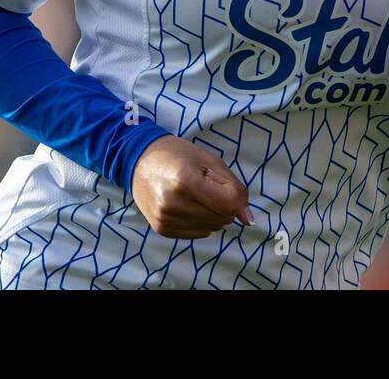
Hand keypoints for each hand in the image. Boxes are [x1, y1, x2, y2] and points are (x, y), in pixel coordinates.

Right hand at [130, 135, 252, 238]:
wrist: (139, 160)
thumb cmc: (178, 155)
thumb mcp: (211, 162)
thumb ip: (235, 188)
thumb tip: (249, 220)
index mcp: (185, 182)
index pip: (229, 204)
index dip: (233, 194)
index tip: (220, 182)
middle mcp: (173, 204)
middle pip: (223, 218)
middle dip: (224, 204)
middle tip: (205, 185)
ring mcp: (165, 219)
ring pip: (213, 228)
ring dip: (213, 214)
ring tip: (195, 194)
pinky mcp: (162, 230)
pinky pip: (199, 233)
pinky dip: (201, 221)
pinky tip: (188, 205)